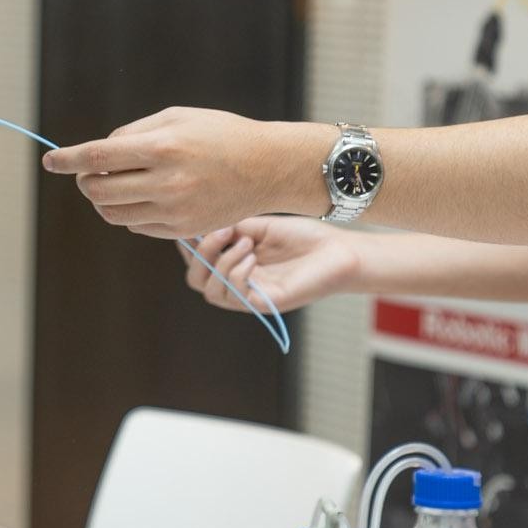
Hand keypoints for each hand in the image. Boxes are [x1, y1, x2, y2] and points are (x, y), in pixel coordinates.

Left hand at [42, 107, 294, 239]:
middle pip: (98, 190)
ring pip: (113, 213)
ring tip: (113, 183)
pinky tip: (141, 196)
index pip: (97, 156)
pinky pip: (136, 225)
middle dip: (85, 180)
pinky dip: (128, 211)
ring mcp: (175, 210)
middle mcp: (167, 182)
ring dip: (102, 199)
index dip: (67, 159)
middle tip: (88, 172)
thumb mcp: (176, 117)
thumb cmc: (219, 135)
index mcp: (163, 147)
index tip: (50, 161)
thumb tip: (99, 152)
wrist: (267, 168)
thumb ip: (133, 132)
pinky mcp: (183, 230)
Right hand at [180, 216, 358, 313]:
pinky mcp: (264, 304)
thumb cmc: (305, 238)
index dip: (188, 244)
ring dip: (221, 262)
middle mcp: (238, 281)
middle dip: (200, 254)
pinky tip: (253, 257)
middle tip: (222, 233)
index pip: (195, 261)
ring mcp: (250, 295)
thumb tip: (200, 225)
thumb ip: (230, 227)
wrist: (339, 251)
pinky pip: (234, 296)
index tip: (197, 223)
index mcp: (234, 262)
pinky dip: (236, 273)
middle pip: (195, 279)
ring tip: (246, 243)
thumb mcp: (259, 226)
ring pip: (210, 290)